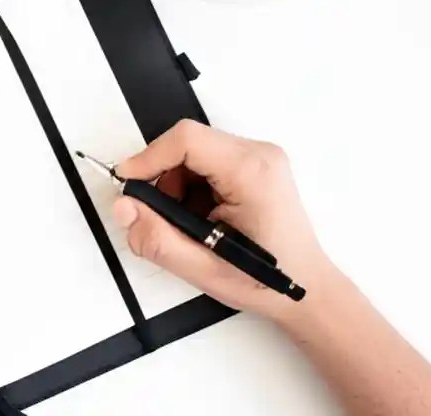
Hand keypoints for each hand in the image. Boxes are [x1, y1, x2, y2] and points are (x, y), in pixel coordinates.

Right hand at [112, 120, 335, 321]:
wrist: (306, 290)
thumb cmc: (268, 280)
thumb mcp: (203, 268)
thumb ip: (157, 238)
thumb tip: (125, 208)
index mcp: (252, 173)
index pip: (186, 139)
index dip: (148, 158)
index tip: (128, 183)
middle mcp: (259, 156)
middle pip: (187, 143)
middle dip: (163, 178)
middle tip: (161, 216)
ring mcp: (259, 159)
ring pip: (193, 153)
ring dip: (176, 185)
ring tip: (188, 224)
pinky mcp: (253, 166)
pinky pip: (205, 162)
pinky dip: (190, 187)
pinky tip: (202, 218)